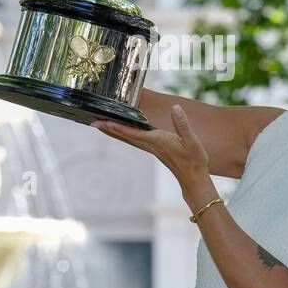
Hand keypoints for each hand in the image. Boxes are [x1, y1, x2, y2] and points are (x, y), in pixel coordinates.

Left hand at [91, 104, 209, 191]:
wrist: (194, 179)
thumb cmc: (194, 161)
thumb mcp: (192, 141)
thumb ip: (183, 125)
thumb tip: (176, 108)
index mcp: (158, 141)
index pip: (133, 132)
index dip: (117, 127)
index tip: (103, 122)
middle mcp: (151, 145)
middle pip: (125, 136)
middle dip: (109, 129)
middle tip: (93, 122)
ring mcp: (152, 148)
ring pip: (128, 138)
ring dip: (114, 131)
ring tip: (102, 125)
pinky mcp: (155, 149)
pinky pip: (135, 139)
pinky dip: (125, 133)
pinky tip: (122, 130)